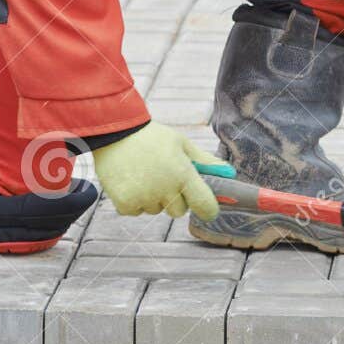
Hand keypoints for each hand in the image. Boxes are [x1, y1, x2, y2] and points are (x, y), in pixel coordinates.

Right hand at [90, 122, 225, 220]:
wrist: (114, 132)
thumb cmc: (151, 137)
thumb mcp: (181, 143)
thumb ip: (205, 161)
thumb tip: (229, 173)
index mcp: (183, 174)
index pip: (205, 205)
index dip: (208, 209)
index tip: (206, 208)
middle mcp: (165, 190)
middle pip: (179, 211)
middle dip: (175, 199)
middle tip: (165, 179)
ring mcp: (144, 198)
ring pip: (156, 210)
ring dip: (153, 199)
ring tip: (143, 175)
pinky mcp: (125, 204)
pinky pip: (136, 211)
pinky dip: (133, 201)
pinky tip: (129, 181)